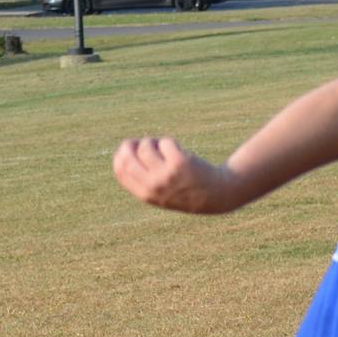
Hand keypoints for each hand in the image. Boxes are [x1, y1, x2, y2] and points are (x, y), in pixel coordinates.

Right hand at [113, 136, 240, 213]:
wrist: (217, 195)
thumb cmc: (186, 191)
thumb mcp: (161, 191)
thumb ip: (142, 177)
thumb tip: (124, 150)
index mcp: (145, 194)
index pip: (120, 169)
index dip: (121, 155)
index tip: (128, 149)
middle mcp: (153, 186)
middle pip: (128, 156)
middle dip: (132, 144)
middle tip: (143, 141)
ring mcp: (166, 174)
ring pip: (147, 146)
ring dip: (154, 142)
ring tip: (165, 148)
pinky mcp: (179, 162)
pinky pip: (165, 142)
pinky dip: (170, 142)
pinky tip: (179, 150)